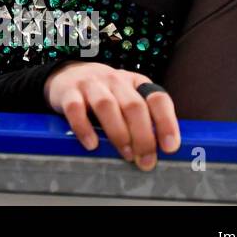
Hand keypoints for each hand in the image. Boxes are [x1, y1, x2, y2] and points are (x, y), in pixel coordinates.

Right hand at [43, 61, 180, 170]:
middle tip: (145, 161)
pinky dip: (84, 128)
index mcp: (135, 82)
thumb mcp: (127, 98)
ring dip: (118, 133)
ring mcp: (90, 84)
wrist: (66, 75)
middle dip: (143, 137)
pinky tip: (91, 144)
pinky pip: (75, 109)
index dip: (166, 122)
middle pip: (133, 106)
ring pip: (106, 105)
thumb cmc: (104, 94)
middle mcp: (114, 80)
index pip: (157, 98)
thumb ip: (141, 118)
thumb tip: (158, 152)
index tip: (169, 147)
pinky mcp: (68, 92)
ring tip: (125, 154)